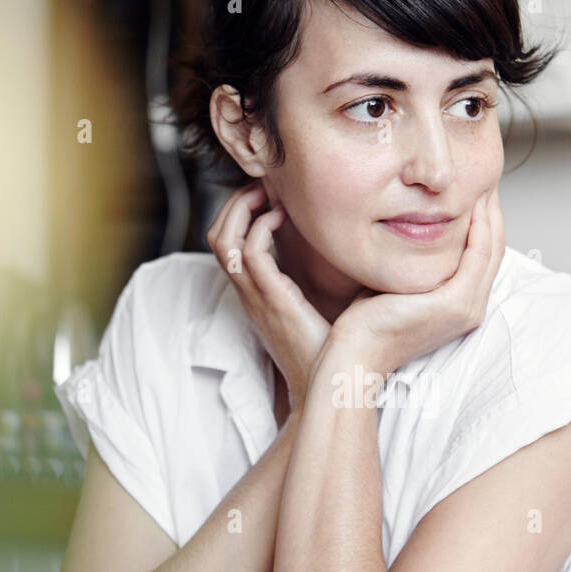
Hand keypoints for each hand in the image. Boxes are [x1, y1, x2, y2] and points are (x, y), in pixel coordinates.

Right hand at [206, 184, 330, 411]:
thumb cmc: (336, 348)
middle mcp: (249, 293)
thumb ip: (326, 275)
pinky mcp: (272, 300)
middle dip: (235, 202)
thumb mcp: (325, 304)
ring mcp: (256, 297)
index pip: (227, 243)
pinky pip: (250, 252)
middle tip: (264, 185)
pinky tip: (285, 217)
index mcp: (257, 294)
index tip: (268, 194)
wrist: (332, 387)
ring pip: (223, 239)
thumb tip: (354, 245)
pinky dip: (262, 227)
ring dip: (242, 207)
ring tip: (268, 193)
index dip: (240, 213)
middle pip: (216, 235)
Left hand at [329, 187, 504, 376]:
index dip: (484, 223)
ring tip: (484, 185)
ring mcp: (466, 307)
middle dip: (492, 213)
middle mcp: (470, 308)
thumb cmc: (368, 321)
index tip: (475, 194)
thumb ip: (412, 260)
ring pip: (491, 248)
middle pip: (494, 250)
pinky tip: (474, 204)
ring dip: (491, 214)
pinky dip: (480, 227)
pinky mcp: (455, 302)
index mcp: (460, 306)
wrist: (357, 351)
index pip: (482, 257)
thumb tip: (406, 229)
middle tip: (486, 180)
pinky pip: (478, 254)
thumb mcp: (399, 281)